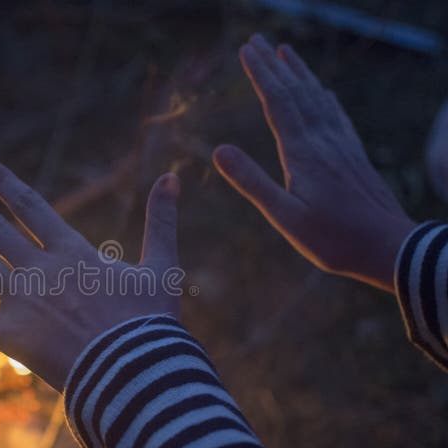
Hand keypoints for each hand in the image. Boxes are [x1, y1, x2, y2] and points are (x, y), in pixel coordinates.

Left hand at [0, 156, 182, 390]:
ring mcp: (21, 302)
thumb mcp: (162, 267)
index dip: (3, 183)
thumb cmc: (152, 324)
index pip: (30, 206)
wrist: (138, 374)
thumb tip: (173, 177)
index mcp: (72, 253)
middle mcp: (40, 271)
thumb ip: (162, 222)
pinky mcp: (9, 337)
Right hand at [213, 34, 414, 292]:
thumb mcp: (284, 216)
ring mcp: (342, 144)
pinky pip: (336, 114)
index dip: (261, 74)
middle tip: (256, 40)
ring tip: (285, 52)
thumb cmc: (332, 238)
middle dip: (274, 64)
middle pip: (296, 91)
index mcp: (303, 152)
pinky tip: (323, 92)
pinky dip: (324, 95)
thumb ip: (252, 182)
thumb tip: (218, 150)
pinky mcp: (354, 154)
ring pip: (317, 97)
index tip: (245, 49)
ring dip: (299, 72)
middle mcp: (324, 140)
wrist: (388, 246)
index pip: (277, 102)